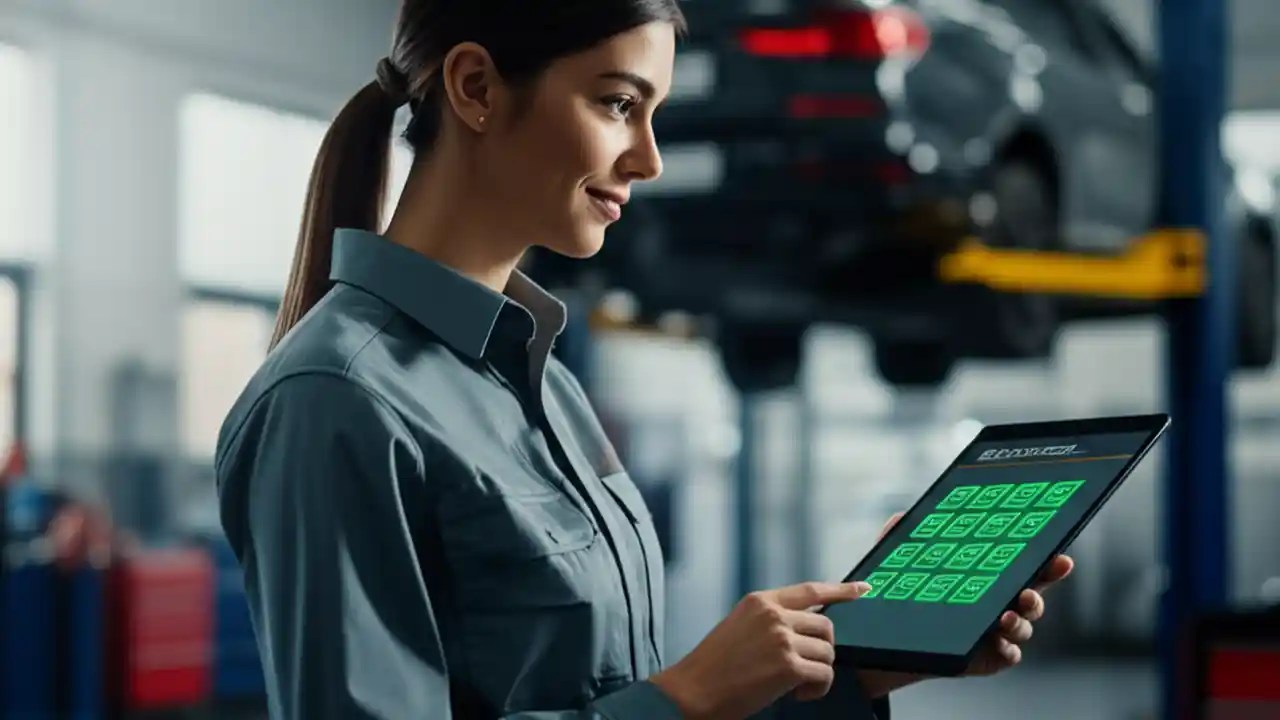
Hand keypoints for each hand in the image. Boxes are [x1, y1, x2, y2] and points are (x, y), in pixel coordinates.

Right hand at [651, 580, 871, 718]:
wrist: (693, 691)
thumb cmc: (714, 666)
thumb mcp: (740, 627)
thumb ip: (771, 621)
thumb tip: (807, 631)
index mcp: (760, 601)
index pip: (811, 590)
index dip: (841, 589)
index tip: (862, 589)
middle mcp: (773, 615)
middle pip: (826, 627)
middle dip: (822, 650)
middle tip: (802, 669)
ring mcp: (781, 638)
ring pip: (827, 652)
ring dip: (817, 672)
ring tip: (794, 685)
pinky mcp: (788, 666)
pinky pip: (824, 675)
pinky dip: (816, 689)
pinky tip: (796, 694)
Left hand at [855, 513, 1075, 696]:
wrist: (891, 643)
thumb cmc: (906, 596)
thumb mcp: (901, 566)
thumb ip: (901, 539)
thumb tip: (900, 516)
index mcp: (990, 579)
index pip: (1026, 569)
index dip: (1049, 565)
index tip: (1061, 559)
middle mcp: (1001, 605)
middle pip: (1033, 599)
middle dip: (1038, 595)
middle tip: (1028, 592)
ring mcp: (997, 633)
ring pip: (1024, 627)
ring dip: (1021, 622)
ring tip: (1006, 616)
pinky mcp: (988, 657)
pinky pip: (1009, 655)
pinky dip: (1008, 648)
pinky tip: (998, 641)